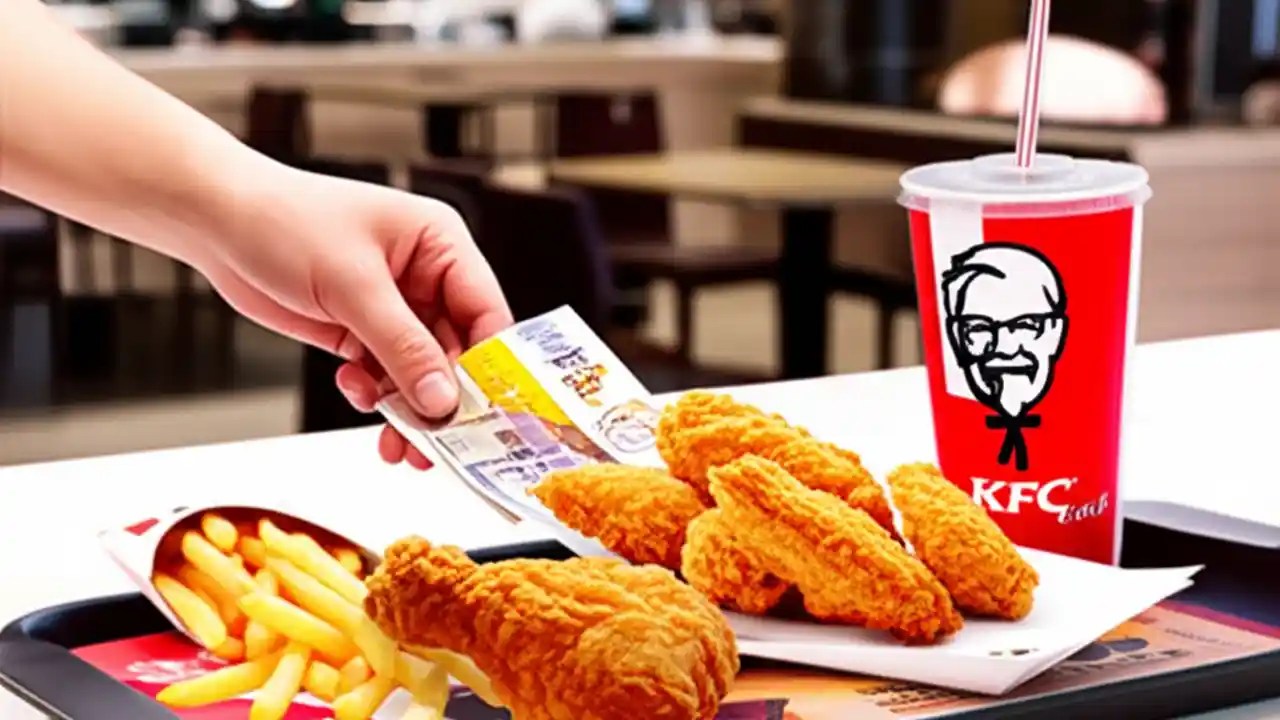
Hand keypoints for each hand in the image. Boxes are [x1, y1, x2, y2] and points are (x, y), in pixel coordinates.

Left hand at [195, 163, 511, 467]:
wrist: (217, 223)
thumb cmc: (283, 221)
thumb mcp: (353, 286)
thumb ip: (403, 347)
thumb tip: (442, 399)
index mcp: (439, 244)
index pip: (486, 313)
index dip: (490, 366)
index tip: (486, 413)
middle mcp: (424, 276)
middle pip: (457, 352)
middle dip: (443, 398)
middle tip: (438, 442)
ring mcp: (393, 306)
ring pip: (420, 371)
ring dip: (409, 407)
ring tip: (400, 443)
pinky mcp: (361, 329)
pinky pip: (385, 375)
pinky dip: (375, 396)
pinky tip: (356, 394)